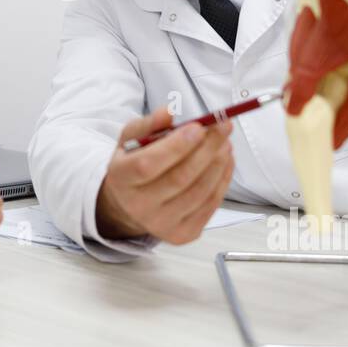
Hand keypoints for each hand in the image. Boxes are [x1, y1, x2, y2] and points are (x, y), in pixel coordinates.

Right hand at [96, 107, 234, 244]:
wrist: (130, 204)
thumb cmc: (134, 164)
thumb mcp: (131, 139)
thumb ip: (149, 123)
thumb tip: (169, 112)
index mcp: (121, 179)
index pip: (148, 164)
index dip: (176, 146)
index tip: (199, 126)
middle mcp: (138, 206)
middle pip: (179, 178)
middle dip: (207, 150)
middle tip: (224, 127)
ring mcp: (161, 224)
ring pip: (199, 192)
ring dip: (218, 164)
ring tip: (226, 143)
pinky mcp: (182, 234)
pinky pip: (209, 206)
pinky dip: (222, 180)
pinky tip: (224, 162)